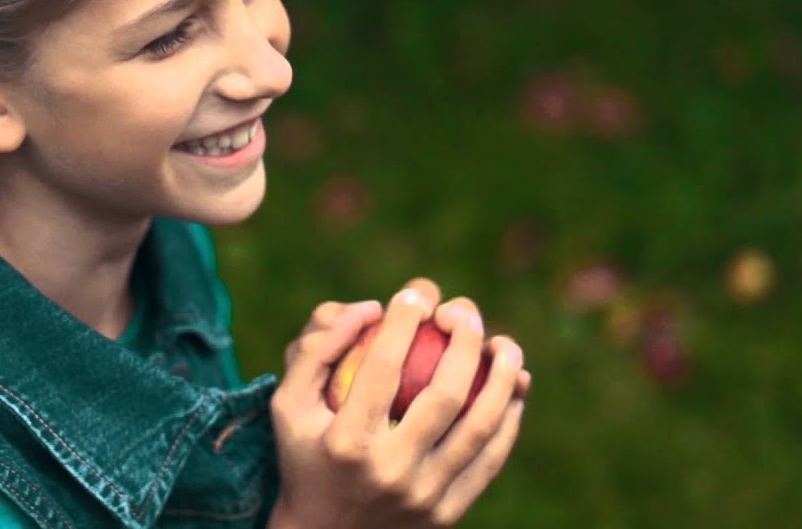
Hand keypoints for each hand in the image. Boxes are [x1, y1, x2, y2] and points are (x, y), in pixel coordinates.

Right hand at [269, 279, 527, 527]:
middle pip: (442, 395)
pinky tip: (513, 388)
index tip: (414, 294)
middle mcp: (388, 472)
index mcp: (346, 442)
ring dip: (502, 379)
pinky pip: (489, 460)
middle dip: (464, 343)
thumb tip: (369, 306)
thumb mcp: (289, 405)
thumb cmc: (306, 456)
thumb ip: (317, 350)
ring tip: (505, 345)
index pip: (382, 368)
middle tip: (464, 313)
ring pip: (479, 428)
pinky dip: (507, 420)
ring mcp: (423, 498)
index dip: (402, 322)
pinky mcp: (447, 515)